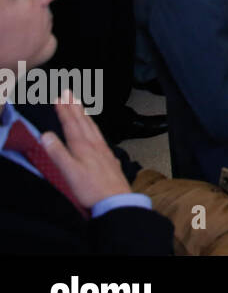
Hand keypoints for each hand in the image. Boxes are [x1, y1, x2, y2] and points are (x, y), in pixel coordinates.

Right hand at [41, 93, 130, 207]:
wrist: (116, 200)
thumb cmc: (91, 188)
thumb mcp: (70, 172)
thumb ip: (58, 153)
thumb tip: (46, 135)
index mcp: (83, 147)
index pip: (72, 124)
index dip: (65, 110)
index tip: (59, 97)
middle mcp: (95, 145)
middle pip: (83, 122)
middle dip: (74, 107)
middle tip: (69, 92)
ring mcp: (104, 150)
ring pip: (93, 127)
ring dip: (85, 115)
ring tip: (80, 105)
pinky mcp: (109, 158)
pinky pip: (100, 136)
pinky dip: (94, 128)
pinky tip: (95, 130)